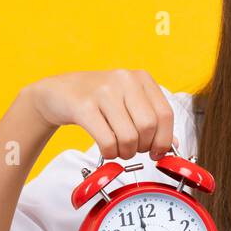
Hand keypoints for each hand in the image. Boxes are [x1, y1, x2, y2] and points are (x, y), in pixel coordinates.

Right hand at [23, 69, 178, 159]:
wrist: (58, 92)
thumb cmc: (98, 100)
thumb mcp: (129, 103)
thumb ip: (152, 121)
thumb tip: (173, 146)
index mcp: (141, 78)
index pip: (166, 114)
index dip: (164, 140)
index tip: (157, 152)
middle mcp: (124, 80)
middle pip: (149, 126)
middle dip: (144, 147)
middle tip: (133, 150)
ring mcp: (103, 91)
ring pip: (129, 136)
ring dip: (125, 152)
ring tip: (118, 149)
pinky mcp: (83, 106)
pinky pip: (107, 141)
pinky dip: (110, 153)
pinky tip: (106, 149)